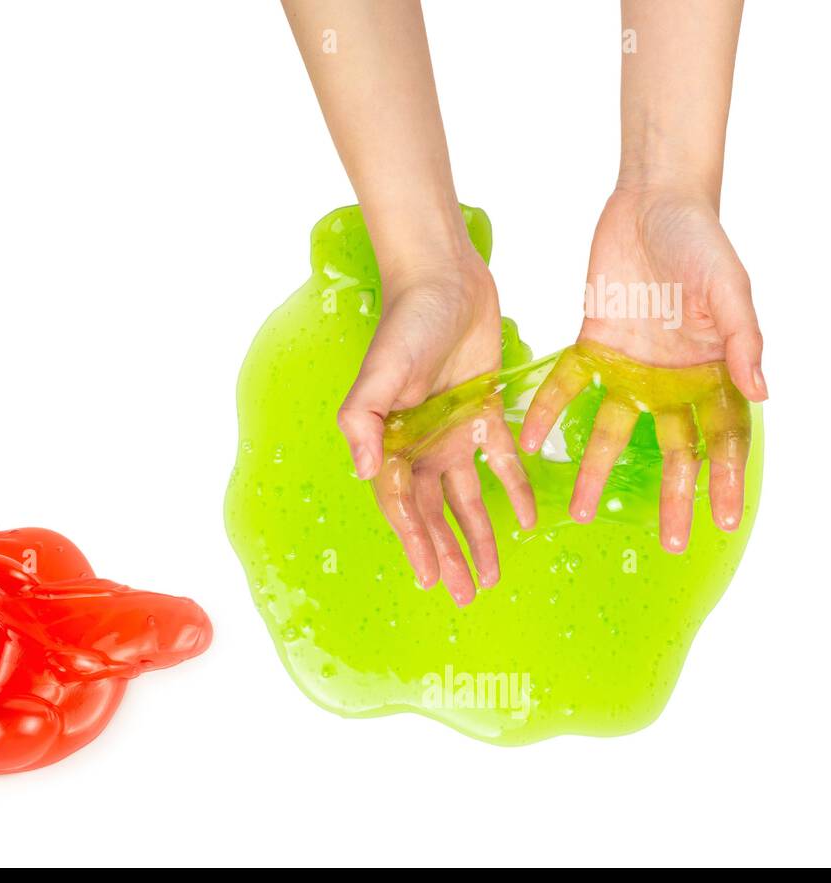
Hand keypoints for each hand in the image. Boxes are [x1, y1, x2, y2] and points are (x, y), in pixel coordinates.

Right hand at [347, 252, 535, 603]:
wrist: (443, 279)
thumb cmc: (405, 324)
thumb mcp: (379, 371)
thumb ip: (363, 421)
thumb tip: (368, 471)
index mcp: (390, 442)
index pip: (403, 505)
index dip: (416, 543)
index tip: (430, 578)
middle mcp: (419, 445)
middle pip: (434, 513)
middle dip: (447, 554)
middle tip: (464, 595)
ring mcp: (451, 431)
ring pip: (466, 498)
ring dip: (477, 535)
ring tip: (490, 575)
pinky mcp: (482, 412)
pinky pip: (500, 460)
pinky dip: (513, 490)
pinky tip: (528, 521)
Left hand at [520, 186, 763, 548]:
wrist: (652, 201)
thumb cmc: (702, 239)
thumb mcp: (730, 288)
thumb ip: (742, 340)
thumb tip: (761, 393)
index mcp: (713, 369)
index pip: (725, 436)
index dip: (726, 479)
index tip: (725, 522)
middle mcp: (672, 377)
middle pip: (673, 449)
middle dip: (672, 496)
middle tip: (668, 543)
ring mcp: (630, 365)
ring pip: (613, 430)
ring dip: (597, 468)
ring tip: (580, 510)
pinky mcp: (592, 346)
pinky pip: (568, 386)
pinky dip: (548, 412)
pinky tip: (529, 440)